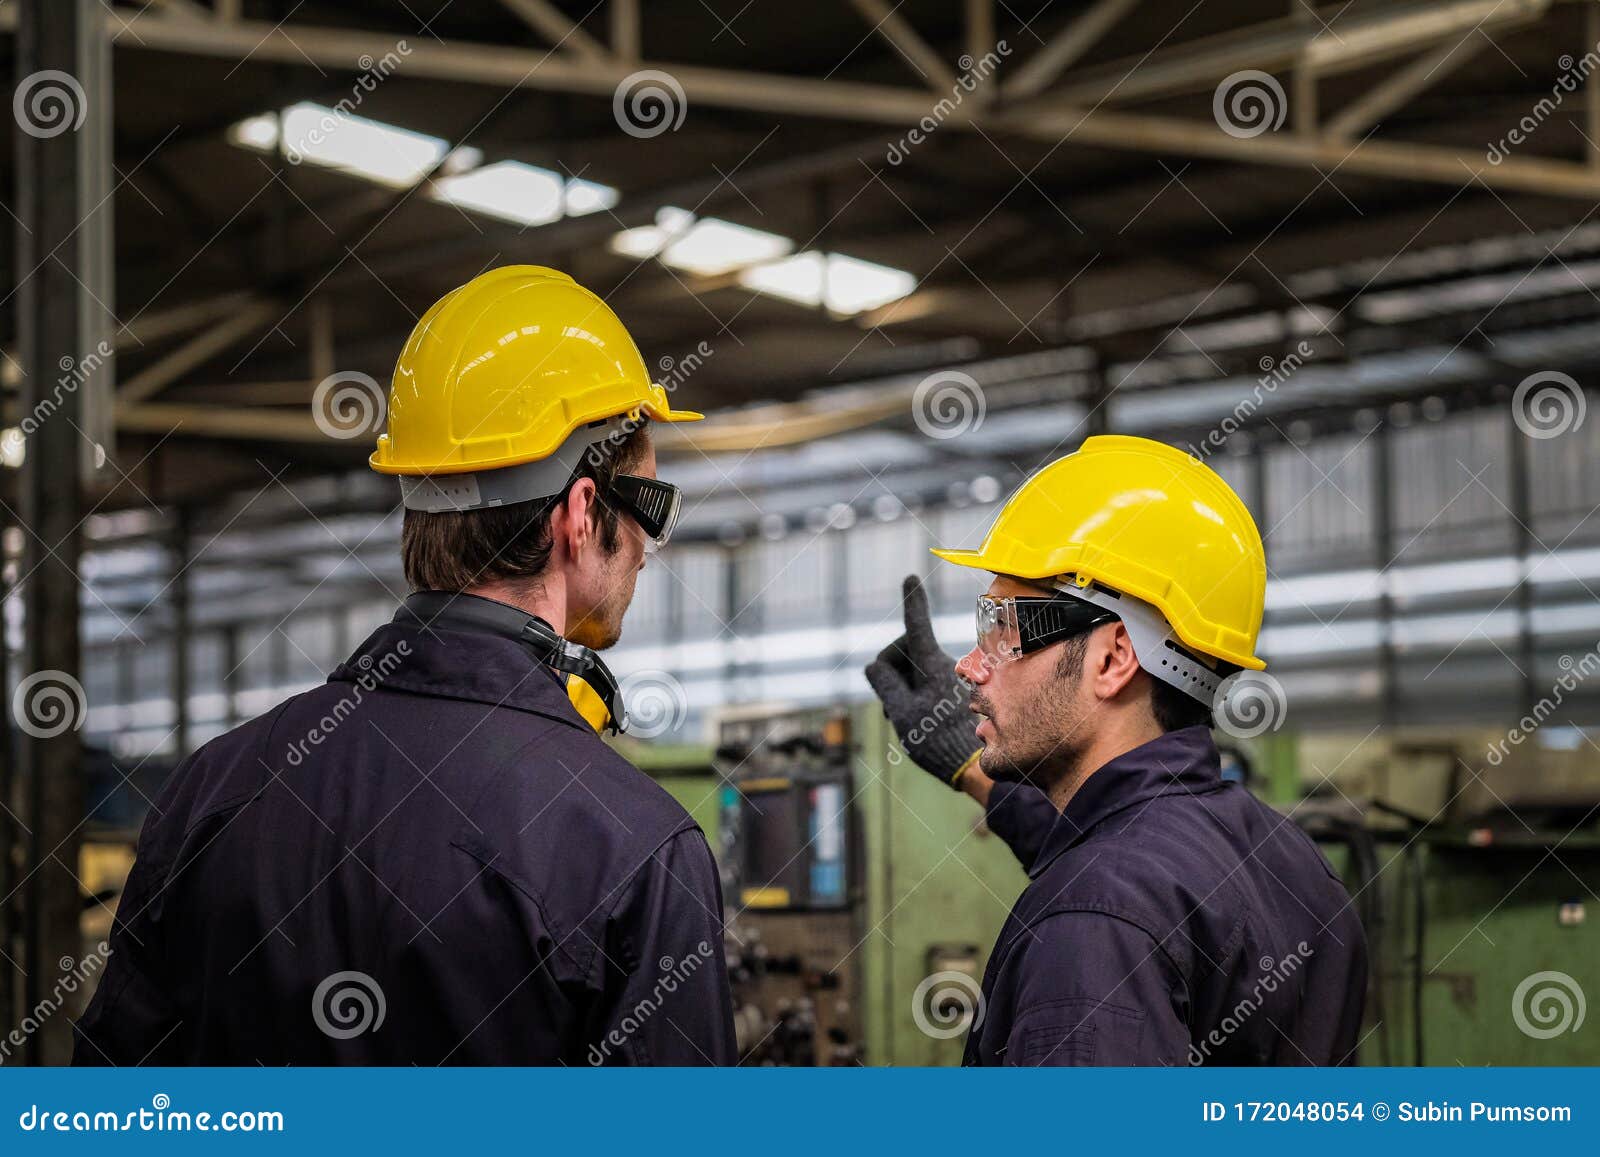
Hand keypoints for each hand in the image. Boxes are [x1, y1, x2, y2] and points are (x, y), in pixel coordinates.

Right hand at [865, 575, 981, 787]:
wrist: (971, 764)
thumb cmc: (936, 739)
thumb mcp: (900, 712)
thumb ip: (884, 683)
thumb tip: (874, 665)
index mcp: (932, 664)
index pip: (917, 625)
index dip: (912, 601)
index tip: (911, 577)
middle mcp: (942, 665)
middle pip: (905, 650)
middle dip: (890, 668)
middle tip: (887, 703)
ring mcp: (946, 678)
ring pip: (912, 669)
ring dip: (898, 686)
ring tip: (897, 715)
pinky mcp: (948, 691)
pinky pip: (922, 682)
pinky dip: (910, 693)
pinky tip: (907, 715)